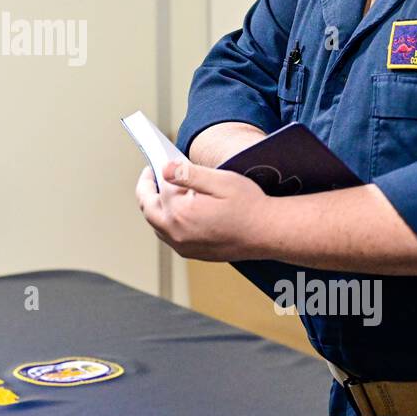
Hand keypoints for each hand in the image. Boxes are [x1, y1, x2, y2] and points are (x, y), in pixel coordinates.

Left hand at [134, 160, 268, 261]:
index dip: (154, 173)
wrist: (269, 233)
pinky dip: (168, 221)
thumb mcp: (219, 180)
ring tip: (165, 189)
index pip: (155, 190)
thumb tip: (163, 169)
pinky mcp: (193, 253)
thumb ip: (187, 173)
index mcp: (179, 213)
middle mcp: (177, 234)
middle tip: (152, 175)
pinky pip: (170, 236)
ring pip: (158, 225)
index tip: (156, 162)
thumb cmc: (248, 205)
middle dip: (147, 190)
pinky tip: (180, 208)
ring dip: (157, 207)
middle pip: (149, 210)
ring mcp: (184, 246)